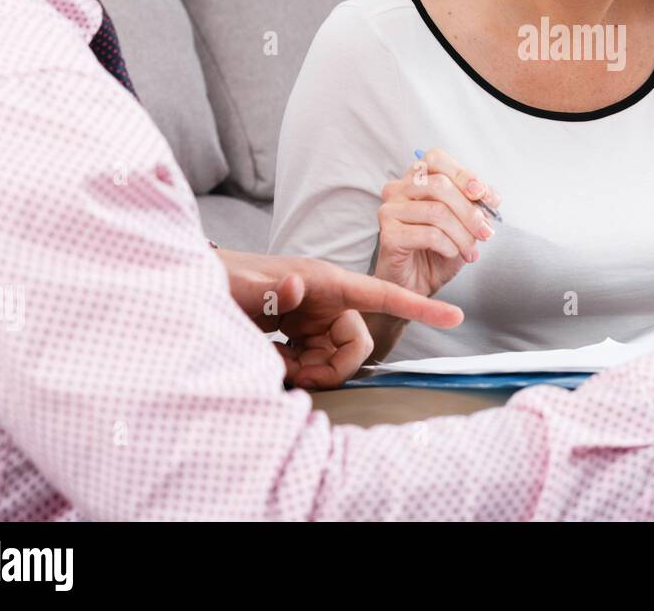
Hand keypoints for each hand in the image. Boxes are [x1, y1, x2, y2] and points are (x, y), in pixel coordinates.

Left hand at [218, 248, 463, 388]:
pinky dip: (296, 370)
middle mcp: (327, 301)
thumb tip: (298, 288)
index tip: (455, 317)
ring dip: (311, 371)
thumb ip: (264, 288)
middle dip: (335, 365)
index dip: (418, 306)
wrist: (197, 289)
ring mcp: (316, 319)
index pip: (381, 293)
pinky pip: (317, 362)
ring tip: (273, 363)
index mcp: (325, 283)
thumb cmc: (220, 280)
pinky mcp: (303, 335)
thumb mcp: (235, 286)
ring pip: (338, 358)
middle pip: (358, 342)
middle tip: (295, 374)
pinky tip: (269, 359)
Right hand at [374, 146, 501, 298]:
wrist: (417, 284)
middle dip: (470, 211)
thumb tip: (490, 195)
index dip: (463, 174)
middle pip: (440, 185)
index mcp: (415, 179)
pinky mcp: (387, 235)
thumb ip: (477, 203)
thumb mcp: (465, 223)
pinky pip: (428, 234)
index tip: (482, 195)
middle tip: (486, 233)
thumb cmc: (439, 250)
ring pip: (436, 212)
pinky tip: (451, 254)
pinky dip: (448, 246)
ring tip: (470, 251)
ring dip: (462, 234)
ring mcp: (389, 211)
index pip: (436, 158)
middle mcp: (397, 189)